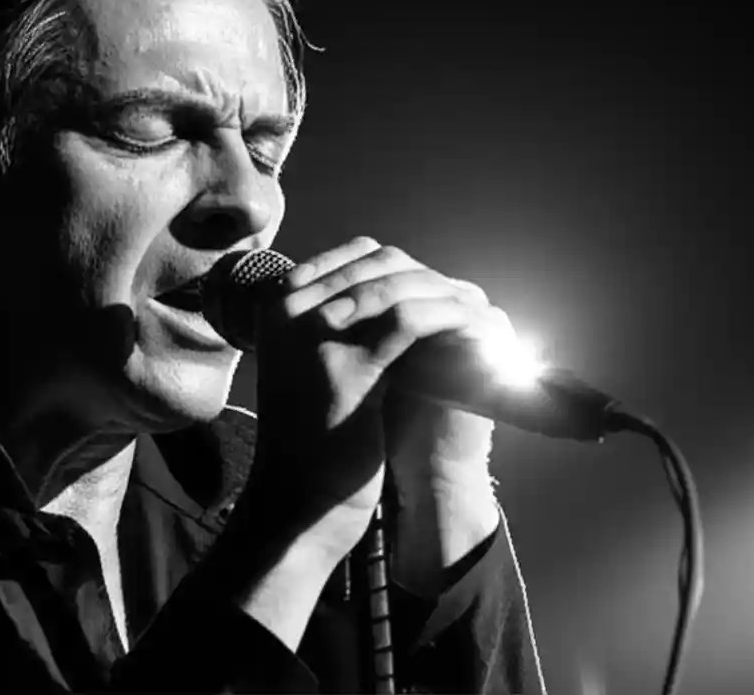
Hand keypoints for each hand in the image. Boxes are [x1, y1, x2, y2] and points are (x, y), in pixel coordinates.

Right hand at [241, 236, 508, 555]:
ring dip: (447, 297)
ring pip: (397, 288)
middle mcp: (286, 306)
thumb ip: (342, 321)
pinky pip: (409, 322)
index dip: (407, 268)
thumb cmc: (310, 435)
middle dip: (432, 280)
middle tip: (470, 301)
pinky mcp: (346, 364)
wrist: (297, 499)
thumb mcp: (314, 362)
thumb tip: (403, 282)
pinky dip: (448, 321)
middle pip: (378, 264)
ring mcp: (312, 332)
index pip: (355, 255)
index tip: (442, 289)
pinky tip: (476, 334)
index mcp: (274, 301)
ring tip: (479, 315)